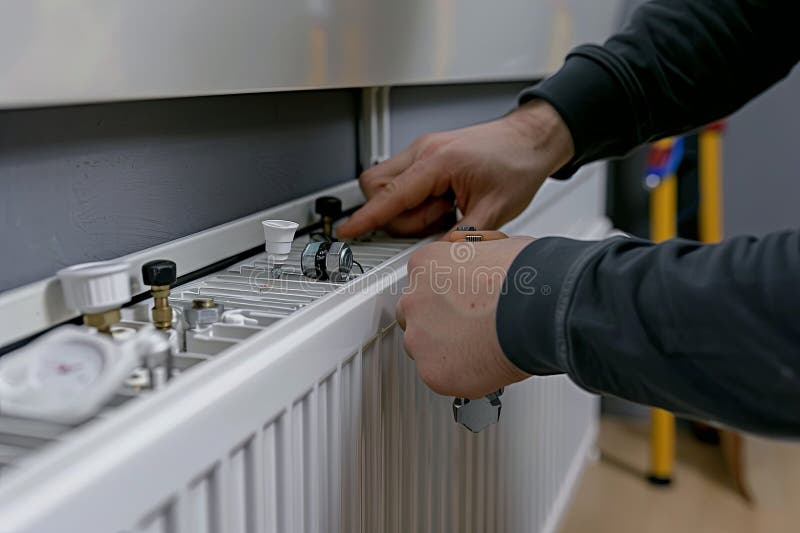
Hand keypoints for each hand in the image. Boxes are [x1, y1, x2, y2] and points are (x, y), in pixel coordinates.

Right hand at [336, 100, 573, 238]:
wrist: (531, 140)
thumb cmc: (517, 163)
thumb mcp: (496, 210)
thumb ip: (463, 237)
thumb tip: (440, 255)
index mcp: (438, 162)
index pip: (390, 196)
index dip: (366, 218)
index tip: (347, 232)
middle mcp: (424, 151)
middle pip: (376, 186)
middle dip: (395, 214)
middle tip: (433, 220)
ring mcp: (424, 151)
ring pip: (385, 182)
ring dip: (406, 207)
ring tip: (444, 210)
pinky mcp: (428, 155)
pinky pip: (403, 180)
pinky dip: (416, 198)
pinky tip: (444, 202)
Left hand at [396, 237, 534, 398]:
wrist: (539, 309)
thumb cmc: (527, 277)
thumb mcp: (494, 247)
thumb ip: (473, 262)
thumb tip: (481, 268)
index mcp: (426, 264)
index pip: (422, 281)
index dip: (446, 293)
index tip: (461, 301)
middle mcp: (414, 300)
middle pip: (416, 315)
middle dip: (439, 322)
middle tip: (470, 326)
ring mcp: (420, 338)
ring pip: (424, 349)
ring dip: (446, 350)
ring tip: (481, 348)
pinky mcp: (433, 372)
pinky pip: (441, 377)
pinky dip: (460, 375)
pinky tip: (484, 365)